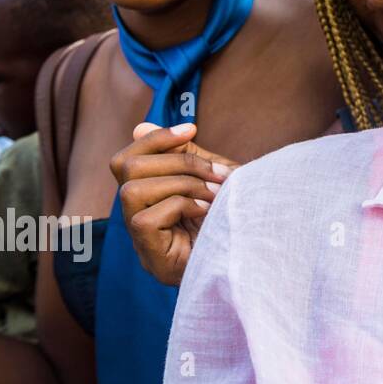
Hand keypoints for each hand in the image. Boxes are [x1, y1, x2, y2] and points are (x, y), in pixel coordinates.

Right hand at [111, 123, 238, 285]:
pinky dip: (181, 207)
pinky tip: (206, 215)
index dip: (154, 139)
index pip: (125, 160)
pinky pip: (146, 218)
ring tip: (214, 195)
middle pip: (127, 168)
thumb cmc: (235, 218)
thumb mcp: (211, 179)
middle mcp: (137, 217)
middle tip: (217, 174)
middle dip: (179, 163)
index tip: (192, 130)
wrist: (258, 257)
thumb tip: (140, 126)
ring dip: (181, 185)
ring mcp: (140, 240)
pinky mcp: (150, 256)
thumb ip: (182, 156)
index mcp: (149, 197)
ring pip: (132, 191)